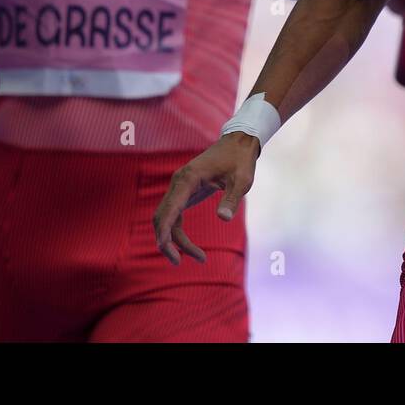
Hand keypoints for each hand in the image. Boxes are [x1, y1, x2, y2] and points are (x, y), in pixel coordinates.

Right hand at [153, 132, 259, 264]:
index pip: (168, 210)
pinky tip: (188, 246)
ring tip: (197, 257)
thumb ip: (232, 198)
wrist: (239, 142)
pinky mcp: (185, 190)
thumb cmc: (240, 160)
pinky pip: (174, 214)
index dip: (164, 233)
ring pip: (166, 217)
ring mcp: (179, 186)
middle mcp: (178, 182)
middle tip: (179, 262)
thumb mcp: (242, 180)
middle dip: (166, 241)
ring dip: (173, 239)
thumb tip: (224, 219)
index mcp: (187, 179)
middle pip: (162, 217)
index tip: (168, 251)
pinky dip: (177, 231)